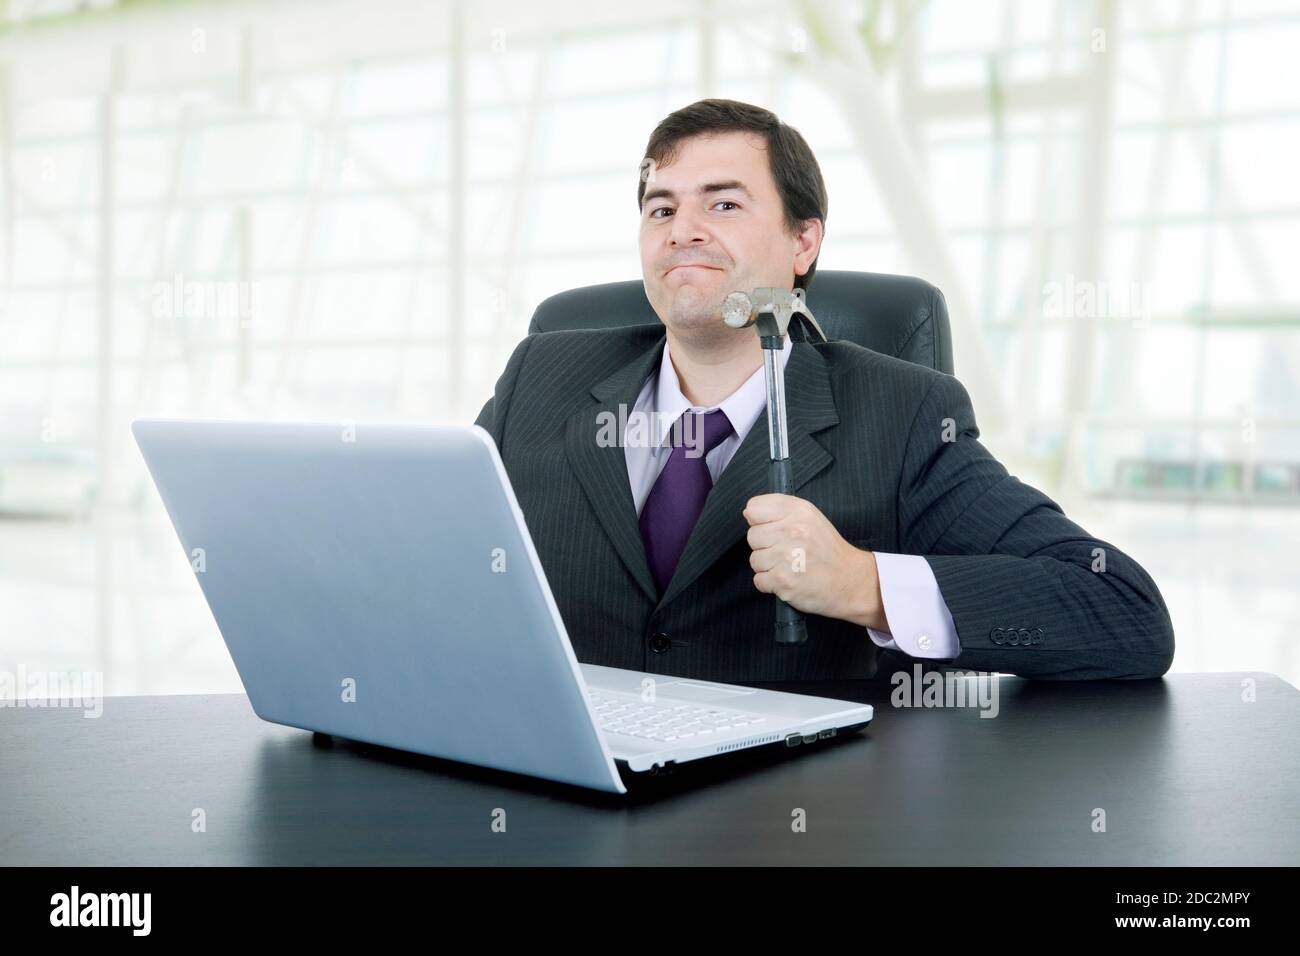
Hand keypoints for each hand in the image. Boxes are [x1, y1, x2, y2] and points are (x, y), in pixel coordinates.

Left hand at [743, 493, 887, 630]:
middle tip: (787, 552)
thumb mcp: (809, 518)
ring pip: (754, 560)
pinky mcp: (783, 581)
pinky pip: (759, 580)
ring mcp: (786, 557)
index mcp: (797, 511)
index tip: (773, 529)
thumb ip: (779, 510)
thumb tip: (748, 514)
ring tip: (790, 566)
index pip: (754, 508)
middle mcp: (791, 531)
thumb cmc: (827, 550)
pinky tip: (789, 579)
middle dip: (765, 546)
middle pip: (752, 536)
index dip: (760, 521)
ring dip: (768, 567)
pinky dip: (771, 584)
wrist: (850, 581)